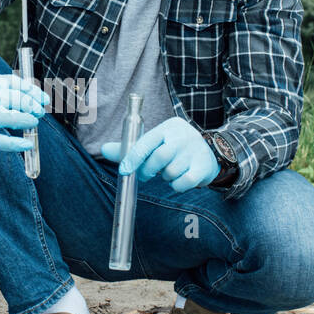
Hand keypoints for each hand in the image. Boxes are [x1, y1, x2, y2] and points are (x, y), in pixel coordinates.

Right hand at [0, 74, 48, 152]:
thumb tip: (19, 97)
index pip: (12, 83)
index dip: (30, 90)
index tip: (40, 96)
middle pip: (16, 99)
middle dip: (32, 105)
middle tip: (39, 111)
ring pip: (14, 117)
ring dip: (28, 120)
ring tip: (34, 123)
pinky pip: (3, 141)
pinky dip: (17, 144)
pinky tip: (27, 144)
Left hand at [100, 117, 219, 191]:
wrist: (210, 151)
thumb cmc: (174, 147)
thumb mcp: (155, 141)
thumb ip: (131, 147)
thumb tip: (103, 150)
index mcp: (167, 127)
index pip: (147, 141)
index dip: (133, 157)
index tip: (124, 170)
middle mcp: (182, 136)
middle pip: (159, 157)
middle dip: (148, 170)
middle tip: (146, 174)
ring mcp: (194, 151)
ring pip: (171, 172)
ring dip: (165, 177)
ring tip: (169, 171)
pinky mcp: (203, 167)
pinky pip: (183, 182)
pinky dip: (177, 186)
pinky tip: (179, 179)